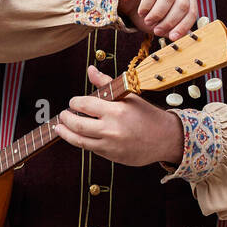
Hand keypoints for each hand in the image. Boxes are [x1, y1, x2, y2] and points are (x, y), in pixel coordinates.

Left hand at [52, 65, 183, 166]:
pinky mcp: (112, 156)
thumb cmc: (148, 116)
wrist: (166, 139)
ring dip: (66, 133)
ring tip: (61, 128)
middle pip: (76, 125)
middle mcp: (111, 129)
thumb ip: (106, 84)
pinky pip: (91, 149)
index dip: (74, 102)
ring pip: (79, 141)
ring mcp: (111, 145)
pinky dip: (83, 141)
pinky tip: (80, 136)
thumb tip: (90, 70)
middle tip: (63, 114)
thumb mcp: (129, 96)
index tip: (73, 102)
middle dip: (65, 118)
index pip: (84, 105)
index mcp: (116, 111)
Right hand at [119, 0, 197, 40]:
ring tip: (148, 21)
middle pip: (182, 4)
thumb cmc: (147, 11)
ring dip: (157, 14)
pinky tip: (141, 12)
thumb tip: (186, 36)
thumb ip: (173, 29)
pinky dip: (146, 6)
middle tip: (157, 31)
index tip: (173, 38)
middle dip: (170, 22)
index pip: (192, 11)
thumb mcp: (161, 24)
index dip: (183, 26)